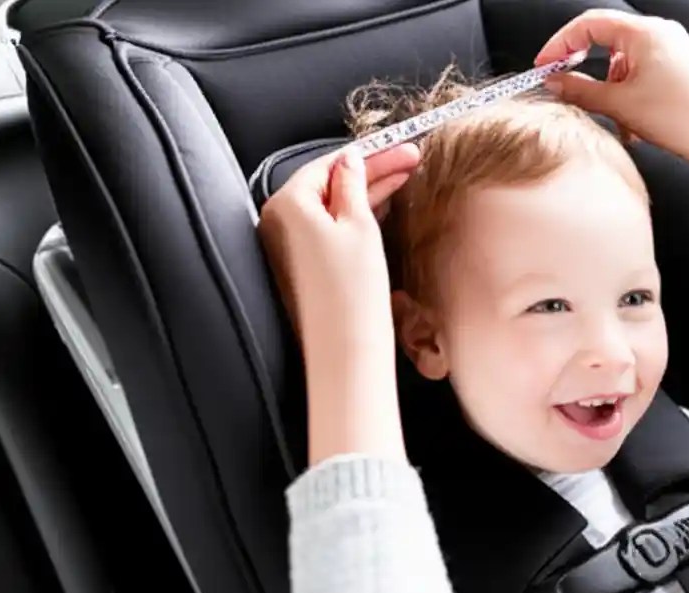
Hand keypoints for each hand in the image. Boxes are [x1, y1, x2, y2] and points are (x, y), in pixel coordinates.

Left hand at [257, 143, 418, 346]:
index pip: (329, 164)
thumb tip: (350, 162)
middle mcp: (277, 222)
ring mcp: (287, 246)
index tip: (401, 149)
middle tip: (410, 161)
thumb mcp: (359, 225)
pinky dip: (354, 216)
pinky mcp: (302, 266)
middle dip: (371, 172)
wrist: (344, 347)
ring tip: (403, 181)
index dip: (369, 155)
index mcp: (287, 204)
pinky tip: (380, 208)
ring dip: (365, 193)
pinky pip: (327, 229)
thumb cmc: (351, 289)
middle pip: (329, 184)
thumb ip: (353, 186)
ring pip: (331, 206)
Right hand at [535, 9, 688, 235]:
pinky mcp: (679, 70)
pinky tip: (635, 126)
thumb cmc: (683, 117)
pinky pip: (642, 77)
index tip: (545, 66)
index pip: (589, 24)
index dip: (561, 44)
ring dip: (612, 94)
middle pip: (607, 43)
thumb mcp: (621, 105)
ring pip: (624, 65)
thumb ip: (581, 90)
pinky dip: (630, 98)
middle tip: (570, 91)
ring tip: (620, 123)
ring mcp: (672, 51)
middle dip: (588, 72)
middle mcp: (660, 34)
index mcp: (645, 32)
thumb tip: (555, 82)